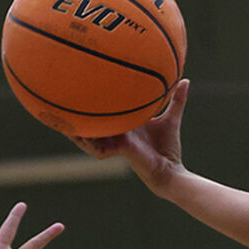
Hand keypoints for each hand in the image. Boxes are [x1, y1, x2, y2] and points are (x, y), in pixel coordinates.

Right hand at [69, 78, 188, 194]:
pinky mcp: (118, 149)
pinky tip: (79, 132)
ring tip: (62, 118)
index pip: (106, 114)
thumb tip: (185, 80)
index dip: (95, 105)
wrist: (170, 169)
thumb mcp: (171, 119)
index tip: (87, 89)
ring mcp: (114, 143)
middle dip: (77, 118)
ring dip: (76, 129)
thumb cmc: (168, 148)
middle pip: (91, 125)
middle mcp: (116, 134)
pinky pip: (97, 146)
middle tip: (63, 102)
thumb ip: (176, 100)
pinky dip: (88, 140)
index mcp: (125, 126)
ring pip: (88, 136)